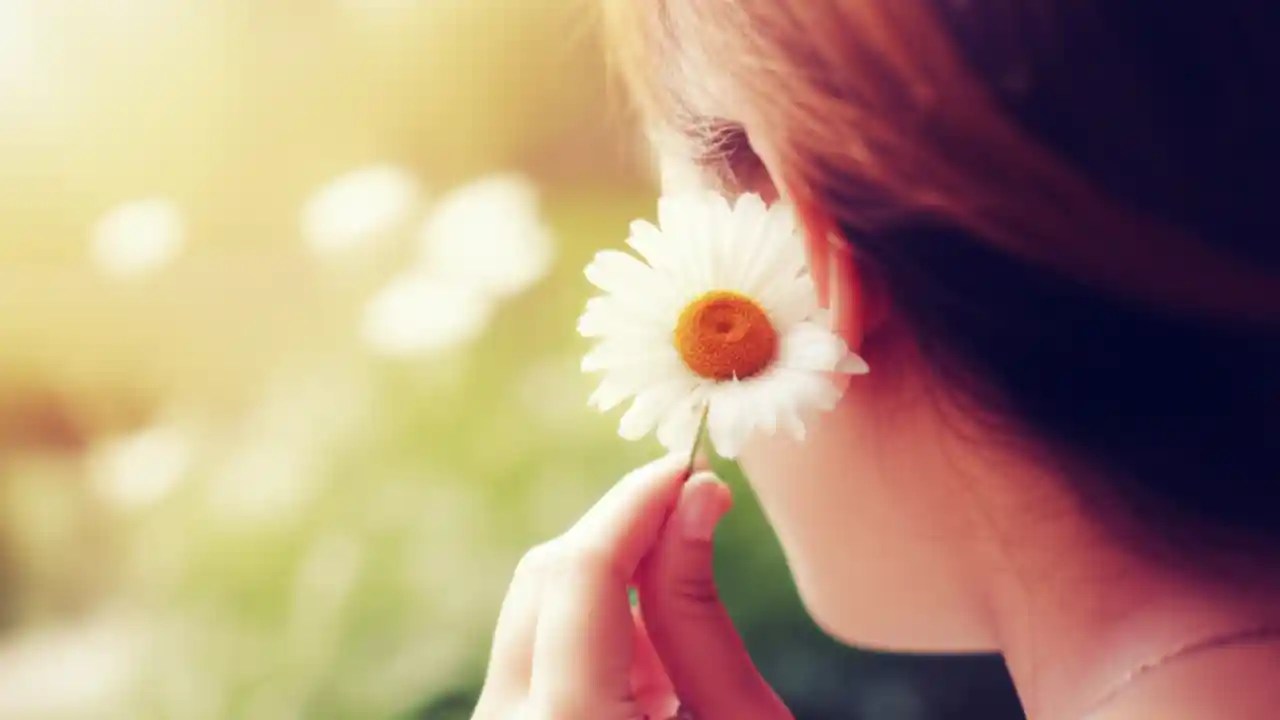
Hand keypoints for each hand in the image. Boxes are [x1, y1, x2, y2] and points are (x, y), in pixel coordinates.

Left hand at [472, 453, 792, 719]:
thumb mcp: (739, 718)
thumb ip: (698, 609)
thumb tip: (694, 491)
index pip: (584, 572)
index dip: (638, 503)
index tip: (689, 465)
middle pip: (547, 574)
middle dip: (624, 541)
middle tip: (697, 525)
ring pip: (535, 604)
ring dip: (610, 600)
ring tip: (676, 669)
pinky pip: (531, 646)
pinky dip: (590, 638)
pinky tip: (648, 690)